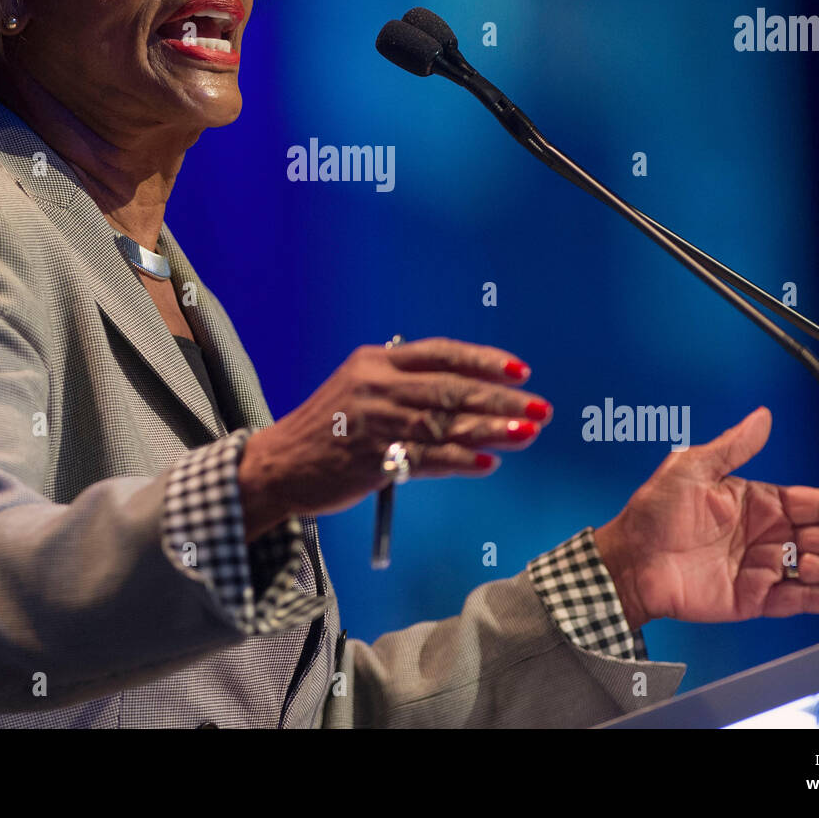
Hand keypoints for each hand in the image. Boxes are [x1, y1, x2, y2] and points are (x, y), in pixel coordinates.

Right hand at [239, 337, 551, 539]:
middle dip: (500, 399)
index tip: (520, 372)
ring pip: (446, 424)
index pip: (441, 354)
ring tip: (527, 434)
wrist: (279, 464)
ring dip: (492, 430)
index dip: (484, 361)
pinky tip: (488, 463)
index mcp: (376, 361)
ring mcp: (375, 424)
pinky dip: (461, 461)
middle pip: (451, 389)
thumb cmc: (328, 427)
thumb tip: (473, 394)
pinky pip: (428, 459)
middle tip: (539, 408)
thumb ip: (407, 385)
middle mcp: (376, 386)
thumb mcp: (360, 387)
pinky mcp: (373, 460)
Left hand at [592, 407, 818, 627]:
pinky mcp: (756, 597)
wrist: (629, 560)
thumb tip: (762, 416)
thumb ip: (733, 445)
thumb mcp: (691, 467)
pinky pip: (802, 597)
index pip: (815, 503)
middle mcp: (765, 534)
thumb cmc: (651, 513)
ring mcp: (763, 566)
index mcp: (756, 501)